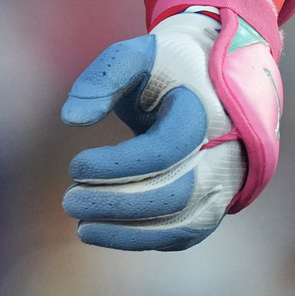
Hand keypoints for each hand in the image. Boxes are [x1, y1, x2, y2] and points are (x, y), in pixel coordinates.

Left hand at [60, 7, 283, 249]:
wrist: (218, 82)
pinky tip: (106, 232)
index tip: (74, 167)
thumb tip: (71, 118)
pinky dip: (146, 239)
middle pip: (175, 195)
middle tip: (69, 201)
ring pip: (184, 225)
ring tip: (81, 227)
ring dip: (129, 232)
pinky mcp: (216, 203)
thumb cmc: (169, 67)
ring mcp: (225, 184)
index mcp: (204, 115)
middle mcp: (224, 156)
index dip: (117, 166)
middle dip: (118, 204)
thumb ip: (102, 79)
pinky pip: (185, 233)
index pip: (164, 152)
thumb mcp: (136, 56)